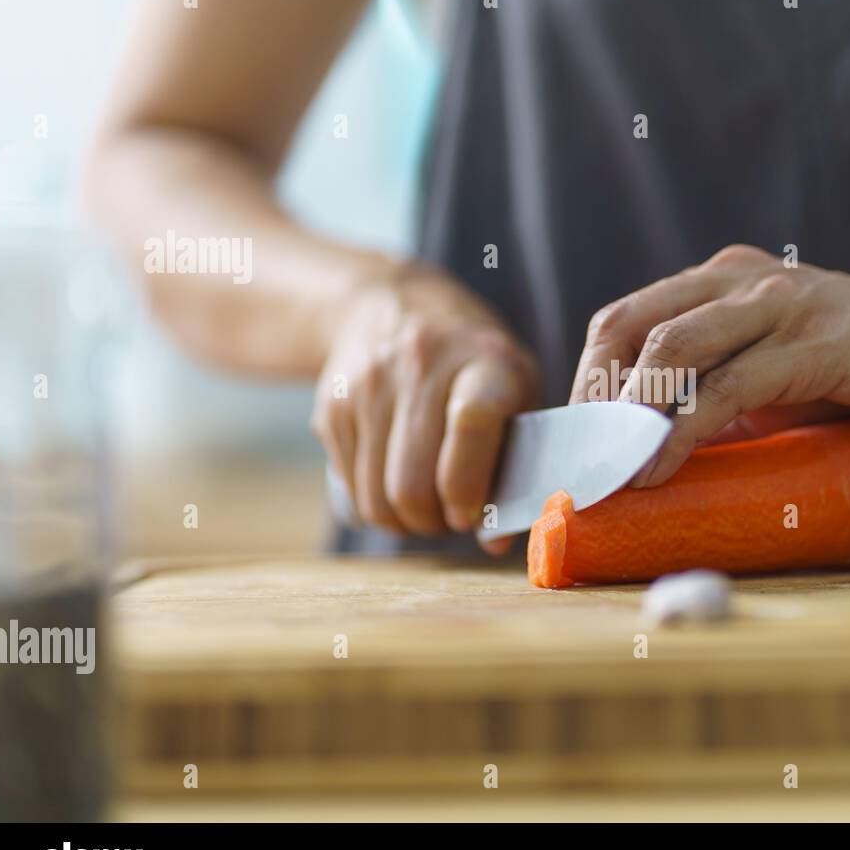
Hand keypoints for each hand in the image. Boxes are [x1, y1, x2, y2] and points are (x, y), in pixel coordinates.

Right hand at [311, 271, 538, 545]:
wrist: (394, 305)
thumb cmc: (476, 364)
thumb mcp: (516, 392)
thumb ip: (517, 462)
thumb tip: (497, 543)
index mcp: (483, 360)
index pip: (472, 424)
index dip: (469, 485)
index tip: (472, 513)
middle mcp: (421, 365)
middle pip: (413, 482)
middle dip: (435, 522)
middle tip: (453, 519)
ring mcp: (368, 385)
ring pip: (377, 496)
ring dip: (405, 521)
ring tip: (429, 507)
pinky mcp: (332, 406)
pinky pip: (352, 487)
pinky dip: (377, 504)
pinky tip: (398, 484)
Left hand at [571, 244, 849, 486]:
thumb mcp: (780, 372)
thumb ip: (724, 391)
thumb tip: (655, 452)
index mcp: (726, 279)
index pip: (625, 318)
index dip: (586, 380)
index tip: (575, 443)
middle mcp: (742, 279)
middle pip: (627, 325)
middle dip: (589, 398)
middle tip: (580, 462)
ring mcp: (780, 305)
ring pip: (668, 348)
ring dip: (624, 418)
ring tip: (605, 472)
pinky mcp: (816, 343)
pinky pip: (727, 388)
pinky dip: (680, 433)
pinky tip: (657, 471)